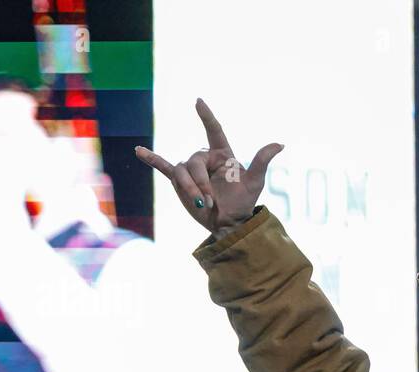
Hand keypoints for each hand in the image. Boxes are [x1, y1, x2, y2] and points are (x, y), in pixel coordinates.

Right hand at [135, 99, 282, 233]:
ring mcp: (191, 171)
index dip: (207, 116)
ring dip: (190, 188)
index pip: (214, 131)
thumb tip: (280, 144)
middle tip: (210, 201)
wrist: (229, 223)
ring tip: (201, 204)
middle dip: (200, 183)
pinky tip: (138, 151)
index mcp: (222, 155)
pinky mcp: (180, 182)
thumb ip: (262, 160)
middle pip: (194, 162)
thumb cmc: (243, 202)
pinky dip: (151, 159)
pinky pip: (164, 167)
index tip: (198, 102)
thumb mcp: (255, 182)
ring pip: (181, 171)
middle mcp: (205, 160)